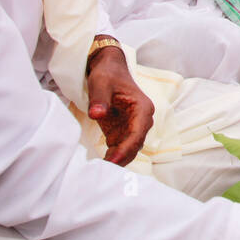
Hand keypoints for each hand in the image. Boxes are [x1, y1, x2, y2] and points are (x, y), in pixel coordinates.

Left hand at [85, 45, 154, 165]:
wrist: (108, 69)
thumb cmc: (108, 74)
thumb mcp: (101, 83)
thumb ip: (99, 99)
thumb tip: (96, 114)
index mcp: (143, 108)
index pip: (137, 133)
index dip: (126, 149)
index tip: (113, 161)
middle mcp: (142, 120)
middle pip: (135, 144)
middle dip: (122, 158)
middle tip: (105, 170)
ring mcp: (133, 126)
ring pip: (129, 148)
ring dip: (118, 159)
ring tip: (102, 170)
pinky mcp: (123, 130)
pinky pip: (120, 147)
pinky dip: (113, 155)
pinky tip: (102, 163)